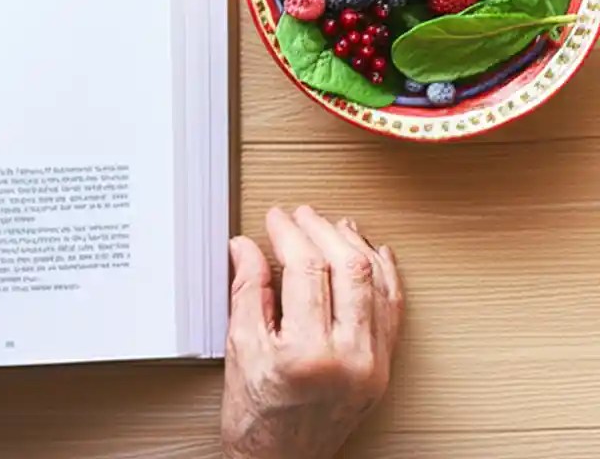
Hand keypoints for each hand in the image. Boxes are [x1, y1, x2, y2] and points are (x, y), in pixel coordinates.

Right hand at [220, 206, 403, 458]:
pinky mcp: (383, 368)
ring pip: (376, 283)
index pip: (306, 270)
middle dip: (322, 230)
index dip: (289, 234)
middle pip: (347, 268)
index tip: (276, 220)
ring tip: (335, 225)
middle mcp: (349, 358)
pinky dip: (386, 276)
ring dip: (356, 245)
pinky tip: (376, 255)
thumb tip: (246, 249)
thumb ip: (246, 293)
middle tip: (302, 215)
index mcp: (306, 354)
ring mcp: (373, 363)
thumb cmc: (258, 418)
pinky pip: (393, 309)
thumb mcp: (241, 350)